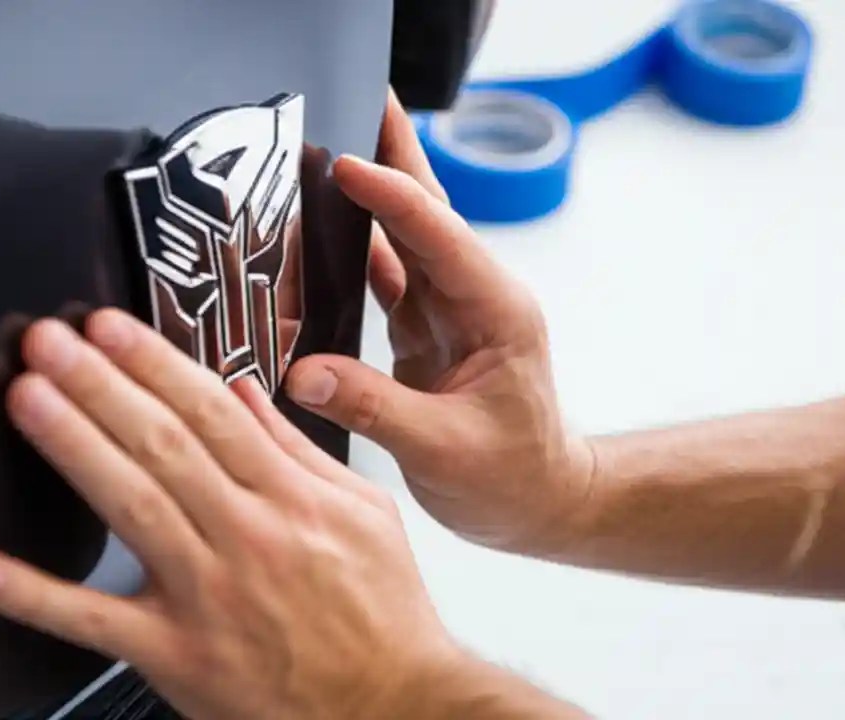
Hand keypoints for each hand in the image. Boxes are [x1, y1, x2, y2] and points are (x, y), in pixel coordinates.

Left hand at [0, 309, 462, 719]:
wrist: (393, 709)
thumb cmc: (383, 614)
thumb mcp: (364, 514)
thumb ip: (298, 449)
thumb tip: (246, 392)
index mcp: (290, 498)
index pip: (210, 412)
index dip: (153, 363)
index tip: (108, 327)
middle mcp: (246, 537)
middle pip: (163, 444)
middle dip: (100, 383)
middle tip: (47, 341)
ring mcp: (208, 596)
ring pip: (132, 506)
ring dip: (74, 446)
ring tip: (27, 399)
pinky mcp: (177, 656)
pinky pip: (96, 624)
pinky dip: (36, 596)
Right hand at [284, 91, 596, 553]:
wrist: (542, 504)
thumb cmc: (514, 480)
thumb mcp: (445, 450)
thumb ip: (373, 408)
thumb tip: (302, 373)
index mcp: (494, 311)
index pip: (436, 235)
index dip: (390, 196)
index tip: (344, 165)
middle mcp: (472, 299)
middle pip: (425, 213)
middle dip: (394, 155)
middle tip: (360, 100)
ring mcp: (448, 311)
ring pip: (403, 237)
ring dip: (371, 194)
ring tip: (332, 149)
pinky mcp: (424, 331)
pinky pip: (384, 277)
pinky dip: (352, 251)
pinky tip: (321, 229)